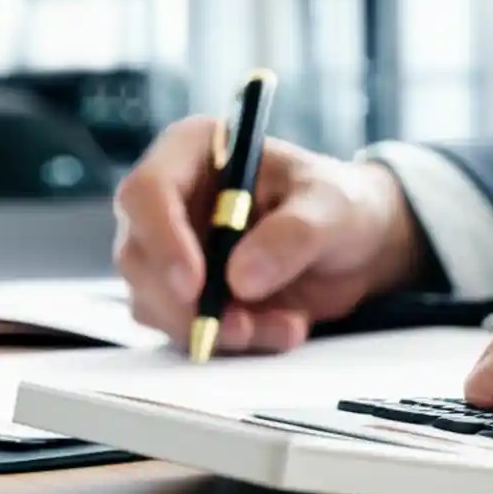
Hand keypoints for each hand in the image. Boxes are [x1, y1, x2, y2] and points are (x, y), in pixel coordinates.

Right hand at [114, 116, 426, 352]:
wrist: (356, 247)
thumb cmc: (341, 205)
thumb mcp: (331, 209)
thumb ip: (292, 236)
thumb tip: (240, 280)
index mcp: (193, 151)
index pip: (146, 192)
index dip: (161, 239)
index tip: (194, 285)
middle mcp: (171, 201)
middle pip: (136, 256)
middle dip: (183, 303)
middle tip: (239, 327)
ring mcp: (172, 252)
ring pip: (155, 303)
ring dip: (214, 328)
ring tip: (284, 326)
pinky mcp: (186, 297)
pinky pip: (185, 330)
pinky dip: (230, 342)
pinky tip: (281, 329)